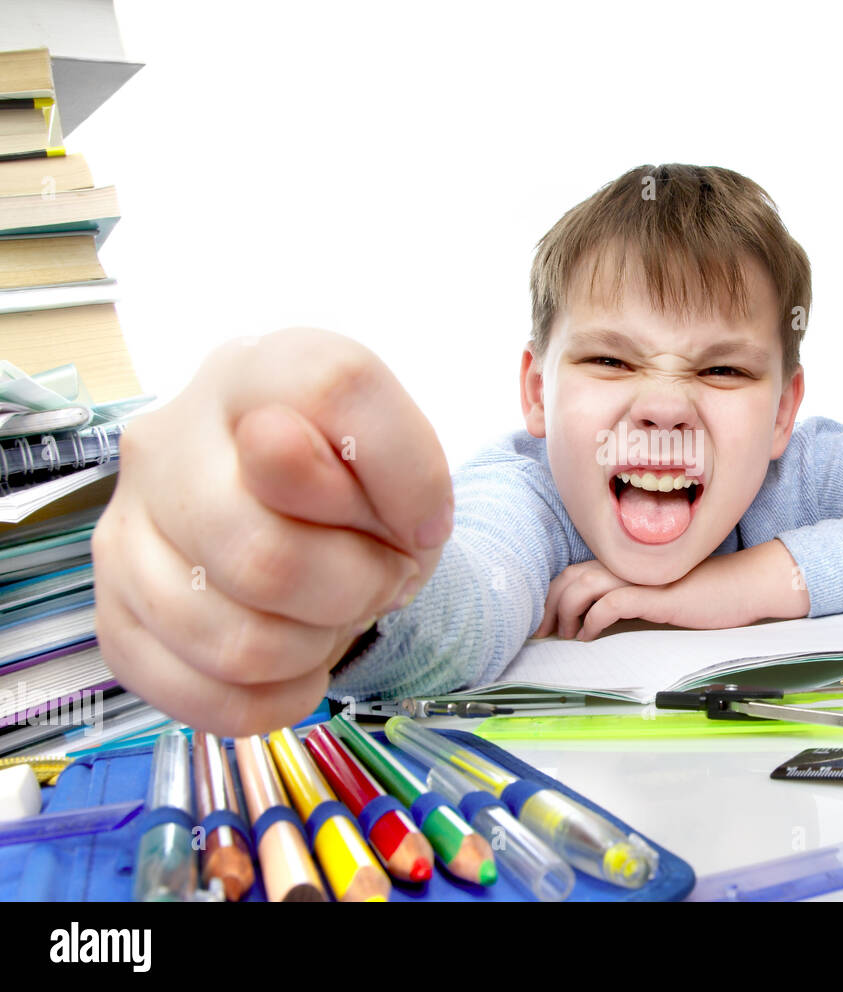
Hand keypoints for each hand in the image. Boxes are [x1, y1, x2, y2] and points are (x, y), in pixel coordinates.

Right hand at [92, 328, 453, 736]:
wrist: (305, 520)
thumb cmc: (358, 485)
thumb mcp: (408, 462)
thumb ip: (409, 470)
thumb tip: (398, 528)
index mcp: (258, 368)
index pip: (332, 395)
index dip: (403, 476)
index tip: (422, 519)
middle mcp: (169, 436)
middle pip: (266, 557)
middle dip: (355, 590)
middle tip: (377, 579)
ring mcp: (125, 524)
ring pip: (232, 641)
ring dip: (315, 647)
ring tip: (330, 613)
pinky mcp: (112, 608)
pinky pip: (202, 694)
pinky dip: (275, 698)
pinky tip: (297, 661)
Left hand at [537, 540, 810, 641]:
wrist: (742, 586)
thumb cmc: (704, 593)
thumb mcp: (657, 596)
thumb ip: (628, 599)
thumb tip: (596, 621)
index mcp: (627, 563)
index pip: (574, 572)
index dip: (553, 596)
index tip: (545, 623)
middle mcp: (628, 564)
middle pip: (569, 577)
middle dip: (549, 607)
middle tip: (542, 634)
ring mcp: (640, 577)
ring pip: (582, 587)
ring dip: (566, 614)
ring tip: (565, 637)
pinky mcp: (654, 594)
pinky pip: (610, 604)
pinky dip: (592, 620)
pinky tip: (589, 636)